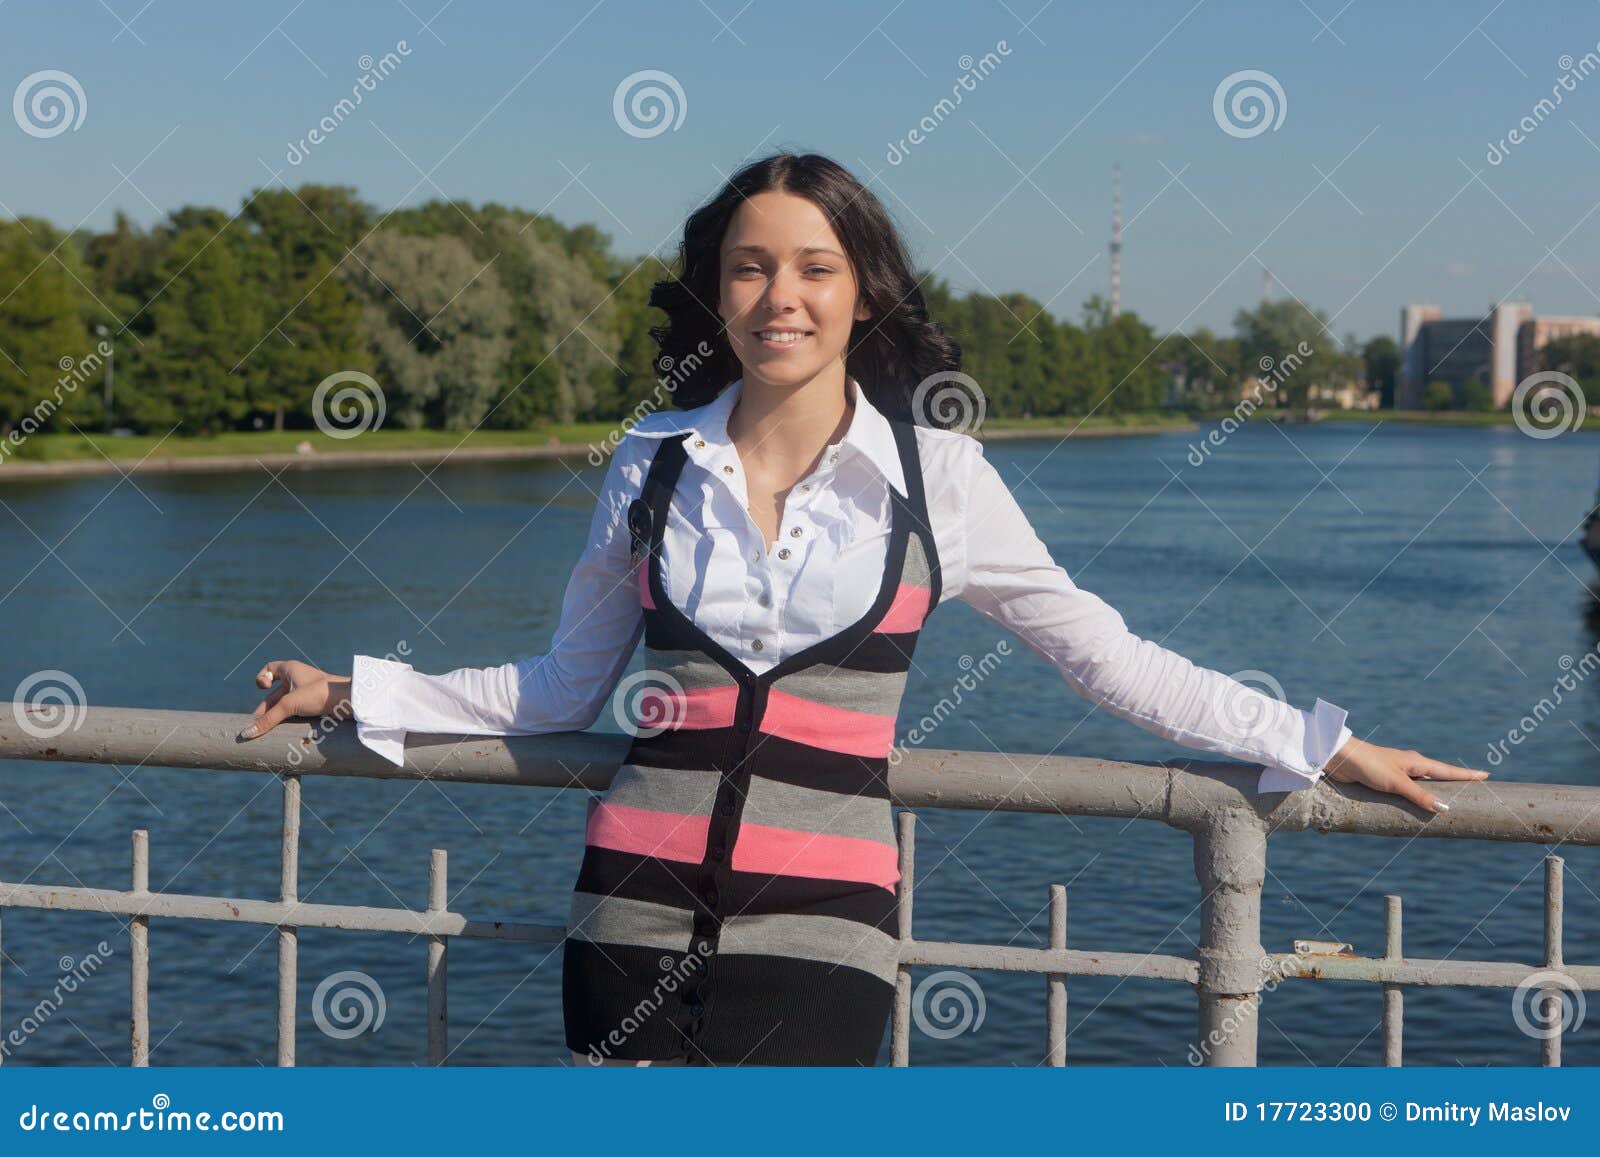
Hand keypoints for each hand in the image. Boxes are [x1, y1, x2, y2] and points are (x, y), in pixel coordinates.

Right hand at [240, 660, 351, 739]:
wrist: (350, 701)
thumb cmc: (320, 694)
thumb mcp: (290, 705)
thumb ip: (268, 719)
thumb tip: (246, 733)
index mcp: (291, 669)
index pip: (269, 669)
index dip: (261, 678)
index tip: (263, 688)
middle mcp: (298, 679)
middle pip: (274, 694)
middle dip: (265, 709)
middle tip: (256, 726)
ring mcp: (307, 692)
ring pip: (285, 705)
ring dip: (276, 718)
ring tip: (266, 733)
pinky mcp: (315, 704)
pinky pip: (296, 712)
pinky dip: (289, 721)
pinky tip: (283, 732)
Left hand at [1322, 736, 1488, 813]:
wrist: (1341, 758)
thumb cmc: (1370, 765)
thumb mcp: (1397, 782)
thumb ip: (1419, 796)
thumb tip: (1444, 808)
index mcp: (1417, 762)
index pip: (1448, 771)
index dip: (1467, 775)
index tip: (1486, 775)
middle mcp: (1410, 766)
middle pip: (1439, 776)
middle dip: (1455, 782)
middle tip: (1474, 787)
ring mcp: (1398, 773)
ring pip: (1423, 784)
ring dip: (1435, 791)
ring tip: (1451, 799)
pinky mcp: (1386, 780)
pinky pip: (1408, 790)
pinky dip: (1418, 796)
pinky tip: (1419, 803)